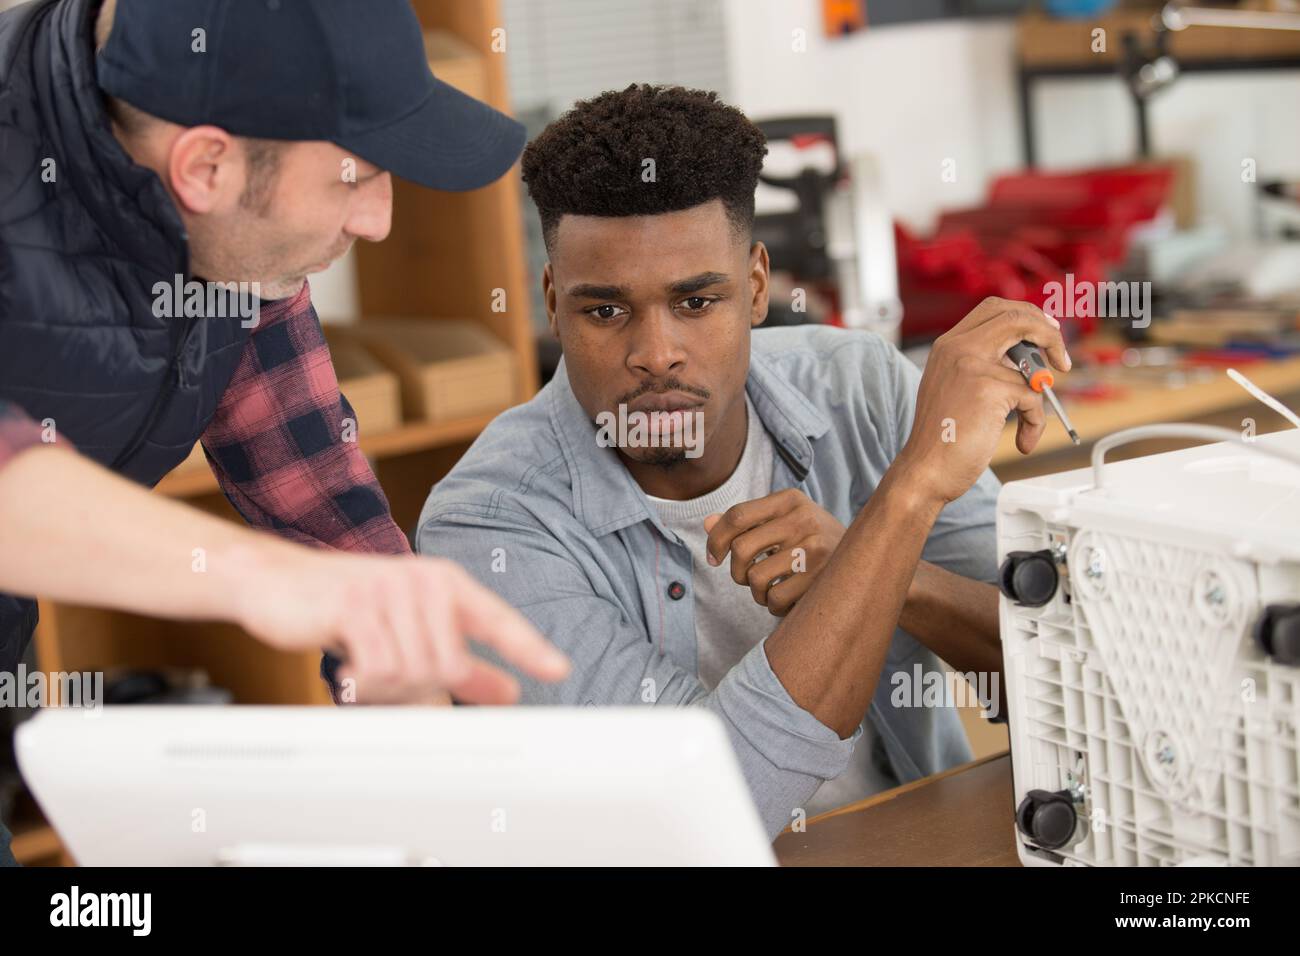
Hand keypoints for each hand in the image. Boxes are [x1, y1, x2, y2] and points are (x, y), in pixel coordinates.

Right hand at [228, 544, 568, 704]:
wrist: (278, 581)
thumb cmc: (347, 607)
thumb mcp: (409, 630)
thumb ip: (461, 661)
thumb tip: (507, 692)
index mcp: (445, 584)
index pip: (497, 620)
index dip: (528, 648)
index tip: (559, 670)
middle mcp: (425, 582)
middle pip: (449, 666)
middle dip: (419, 688)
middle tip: (386, 677)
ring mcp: (390, 591)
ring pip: (413, 673)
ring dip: (386, 688)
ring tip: (363, 666)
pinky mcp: (355, 606)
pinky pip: (377, 669)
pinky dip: (363, 683)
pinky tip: (348, 668)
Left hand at [702, 489, 845, 616]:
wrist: (870, 561)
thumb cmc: (814, 543)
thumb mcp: (784, 523)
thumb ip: (746, 523)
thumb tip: (707, 523)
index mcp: (790, 500)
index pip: (737, 515)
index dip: (716, 539)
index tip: (713, 558)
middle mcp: (804, 519)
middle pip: (741, 548)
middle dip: (735, 571)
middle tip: (745, 579)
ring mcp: (815, 548)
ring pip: (756, 578)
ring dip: (757, 592)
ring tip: (771, 590)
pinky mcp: (822, 578)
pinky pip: (775, 599)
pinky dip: (774, 606)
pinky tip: (788, 599)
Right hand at [895, 297, 1069, 505]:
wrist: (925, 470)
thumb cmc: (944, 437)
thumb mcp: (956, 388)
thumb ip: (984, 367)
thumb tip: (1031, 360)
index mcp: (948, 345)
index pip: (994, 309)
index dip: (1027, 317)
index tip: (1046, 334)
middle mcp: (957, 348)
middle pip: (1016, 315)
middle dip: (1048, 333)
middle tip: (1060, 359)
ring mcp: (972, 365)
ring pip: (1032, 359)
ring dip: (1042, 390)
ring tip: (1029, 417)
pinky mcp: (989, 388)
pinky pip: (1033, 396)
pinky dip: (1035, 421)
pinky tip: (1022, 441)